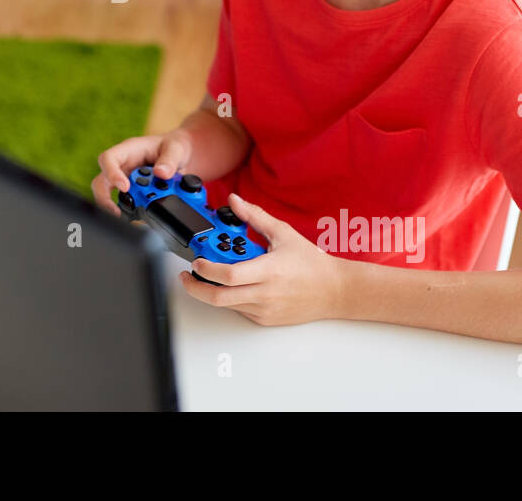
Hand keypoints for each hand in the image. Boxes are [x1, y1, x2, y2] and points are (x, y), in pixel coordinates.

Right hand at [90, 130, 192, 216]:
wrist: (180, 156)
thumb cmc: (172, 146)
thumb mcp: (176, 148)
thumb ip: (170, 160)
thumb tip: (161, 173)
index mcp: (129, 150)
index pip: (108, 158)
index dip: (111, 173)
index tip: (125, 187)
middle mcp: (122, 166)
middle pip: (101, 181)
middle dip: (104, 198)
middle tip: (116, 212)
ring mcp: (124, 179)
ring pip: (109, 195)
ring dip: (119, 206)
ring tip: (133, 216)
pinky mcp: (131, 192)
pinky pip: (125, 204)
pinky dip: (132, 212)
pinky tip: (142, 216)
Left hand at [179, 192, 345, 325]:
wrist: (334, 290)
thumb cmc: (311, 264)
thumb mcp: (283, 233)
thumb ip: (255, 216)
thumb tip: (235, 201)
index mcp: (268, 271)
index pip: (227, 275)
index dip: (205, 269)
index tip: (196, 260)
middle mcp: (264, 294)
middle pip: (218, 297)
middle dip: (195, 287)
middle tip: (187, 276)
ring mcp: (264, 310)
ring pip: (226, 305)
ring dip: (210, 292)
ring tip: (205, 277)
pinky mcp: (265, 319)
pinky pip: (239, 310)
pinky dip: (229, 298)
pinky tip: (232, 286)